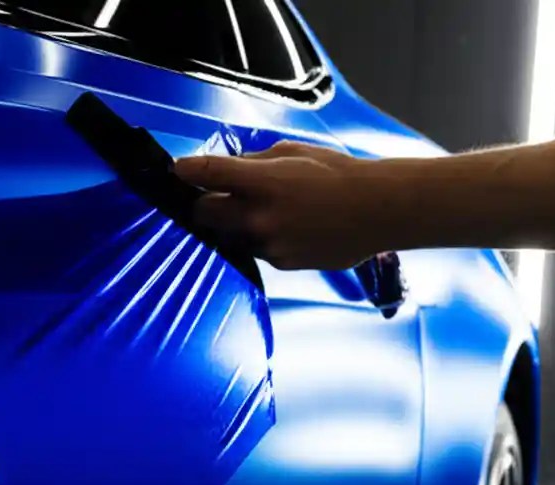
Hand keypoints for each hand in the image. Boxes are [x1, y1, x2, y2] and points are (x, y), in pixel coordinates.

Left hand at [174, 142, 416, 270]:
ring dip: (233, 224)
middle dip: (204, 204)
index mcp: (259, 182)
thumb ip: (255, 162)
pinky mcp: (279, 263)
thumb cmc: (337, 173)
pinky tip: (285, 227)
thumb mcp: (292, 152)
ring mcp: (266, 244)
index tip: (178, 170)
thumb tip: (230, 169)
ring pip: (227, 235)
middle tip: (215, 195)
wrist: (376, 210)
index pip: (203, 174)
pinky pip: (255, 250)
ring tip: (262, 211)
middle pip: (201, 214)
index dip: (184, 170)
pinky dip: (259, 239)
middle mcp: (257, 217)